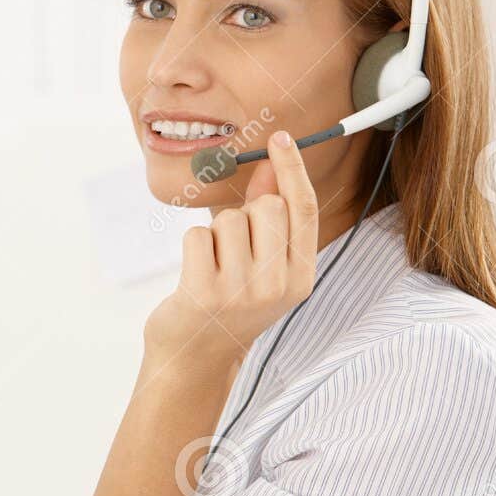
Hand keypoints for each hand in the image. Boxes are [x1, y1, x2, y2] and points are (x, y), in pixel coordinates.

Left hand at [144, 129, 318, 372]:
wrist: (197, 357)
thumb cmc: (229, 302)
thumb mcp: (260, 263)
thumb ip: (268, 215)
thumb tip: (269, 164)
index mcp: (301, 277)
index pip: (303, 209)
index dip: (293, 169)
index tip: (279, 138)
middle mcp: (278, 285)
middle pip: (266, 207)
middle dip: (244, 213)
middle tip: (232, 249)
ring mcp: (242, 291)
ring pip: (228, 219)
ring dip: (215, 234)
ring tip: (213, 267)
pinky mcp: (205, 293)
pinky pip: (197, 235)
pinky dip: (192, 245)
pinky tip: (195, 274)